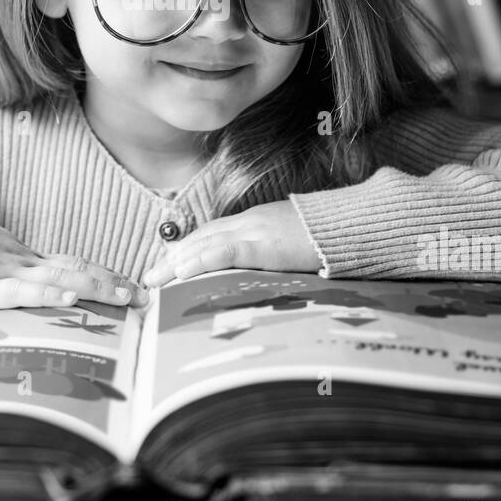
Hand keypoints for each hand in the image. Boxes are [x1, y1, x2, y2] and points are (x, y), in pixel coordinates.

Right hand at [0, 216, 148, 310]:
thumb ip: (21, 282)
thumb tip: (51, 298)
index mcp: (29, 262)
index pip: (78, 266)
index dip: (108, 275)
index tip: (138, 288)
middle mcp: (26, 265)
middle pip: (78, 270)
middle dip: (113, 283)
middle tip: (145, 297)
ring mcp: (8, 274)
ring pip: (60, 278)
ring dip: (94, 287)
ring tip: (123, 297)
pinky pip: (21, 291)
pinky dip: (46, 294)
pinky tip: (67, 300)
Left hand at [142, 200, 320, 287]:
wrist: (350, 226)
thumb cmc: (329, 238)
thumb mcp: (295, 245)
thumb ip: (274, 255)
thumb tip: (262, 275)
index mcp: (256, 221)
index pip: (213, 233)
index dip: (188, 248)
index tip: (169, 263)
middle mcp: (250, 222)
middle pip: (202, 238)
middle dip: (174, 257)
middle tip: (151, 276)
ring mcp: (255, 231)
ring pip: (205, 244)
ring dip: (176, 263)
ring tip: (155, 279)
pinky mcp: (263, 245)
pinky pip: (224, 253)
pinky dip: (199, 261)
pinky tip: (182, 272)